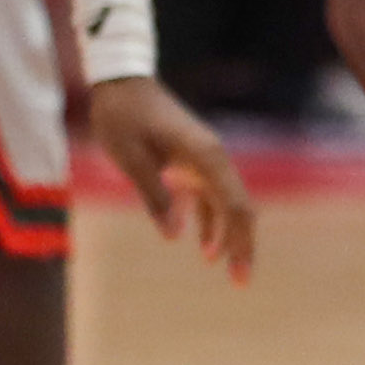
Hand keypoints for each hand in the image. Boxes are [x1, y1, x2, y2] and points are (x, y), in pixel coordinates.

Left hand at [90, 74, 258, 279]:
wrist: (121, 81)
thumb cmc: (123, 117)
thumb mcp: (131, 159)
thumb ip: (154, 196)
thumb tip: (174, 236)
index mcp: (204, 156)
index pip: (235, 205)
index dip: (240, 243)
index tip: (238, 274)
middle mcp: (213, 158)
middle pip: (239, 207)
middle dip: (242, 245)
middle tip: (240, 283)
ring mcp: (205, 159)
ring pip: (227, 203)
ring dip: (228, 236)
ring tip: (224, 270)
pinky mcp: (192, 160)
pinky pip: (210, 195)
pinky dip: (210, 221)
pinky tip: (204, 247)